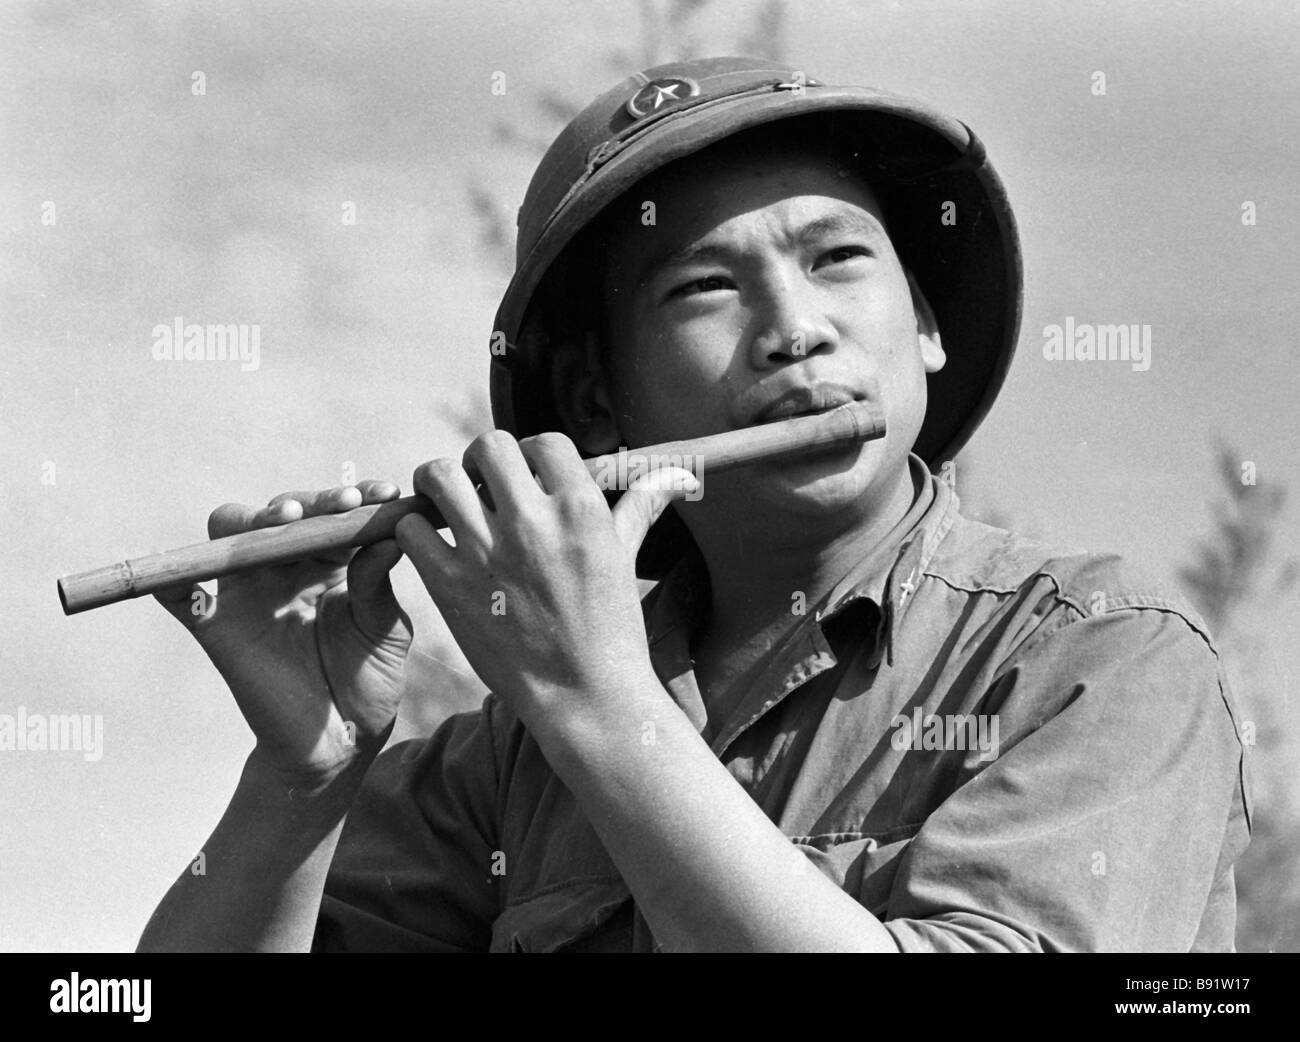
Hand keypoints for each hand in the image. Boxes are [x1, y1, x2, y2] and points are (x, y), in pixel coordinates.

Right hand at [154, 481, 411, 787]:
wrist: (342, 740)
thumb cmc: (368, 677)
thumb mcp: (383, 628)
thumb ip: (378, 584)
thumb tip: (389, 535)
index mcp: (330, 559)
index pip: (333, 514)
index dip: (355, 498)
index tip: (385, 493)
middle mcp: (286, 566)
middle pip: (281, 512)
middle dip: (312, 501)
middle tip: (342, 505)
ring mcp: (249, 592)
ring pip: (232, 533)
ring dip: (253, 517)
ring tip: (286, 520)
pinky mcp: (217, 626)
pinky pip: (181, 595)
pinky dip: (169, 578)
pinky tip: (174, 571)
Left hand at [394, 431, 695, 730]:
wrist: (586, 697)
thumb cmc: (612, 630)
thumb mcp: (625, 560)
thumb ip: (639, 507)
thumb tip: (678, 474)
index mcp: (579, 510)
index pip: (543, 442)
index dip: (531, 454)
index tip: (526, 478)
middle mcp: (532, 522)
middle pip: (487, 446)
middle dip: (481, 460)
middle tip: (482, 487)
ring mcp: (487, 552)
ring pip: (439, 476)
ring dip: (439, 483)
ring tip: (447, 503)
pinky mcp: (451, 586)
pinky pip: (412, 528)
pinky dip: (415, 528)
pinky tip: (433, 544)